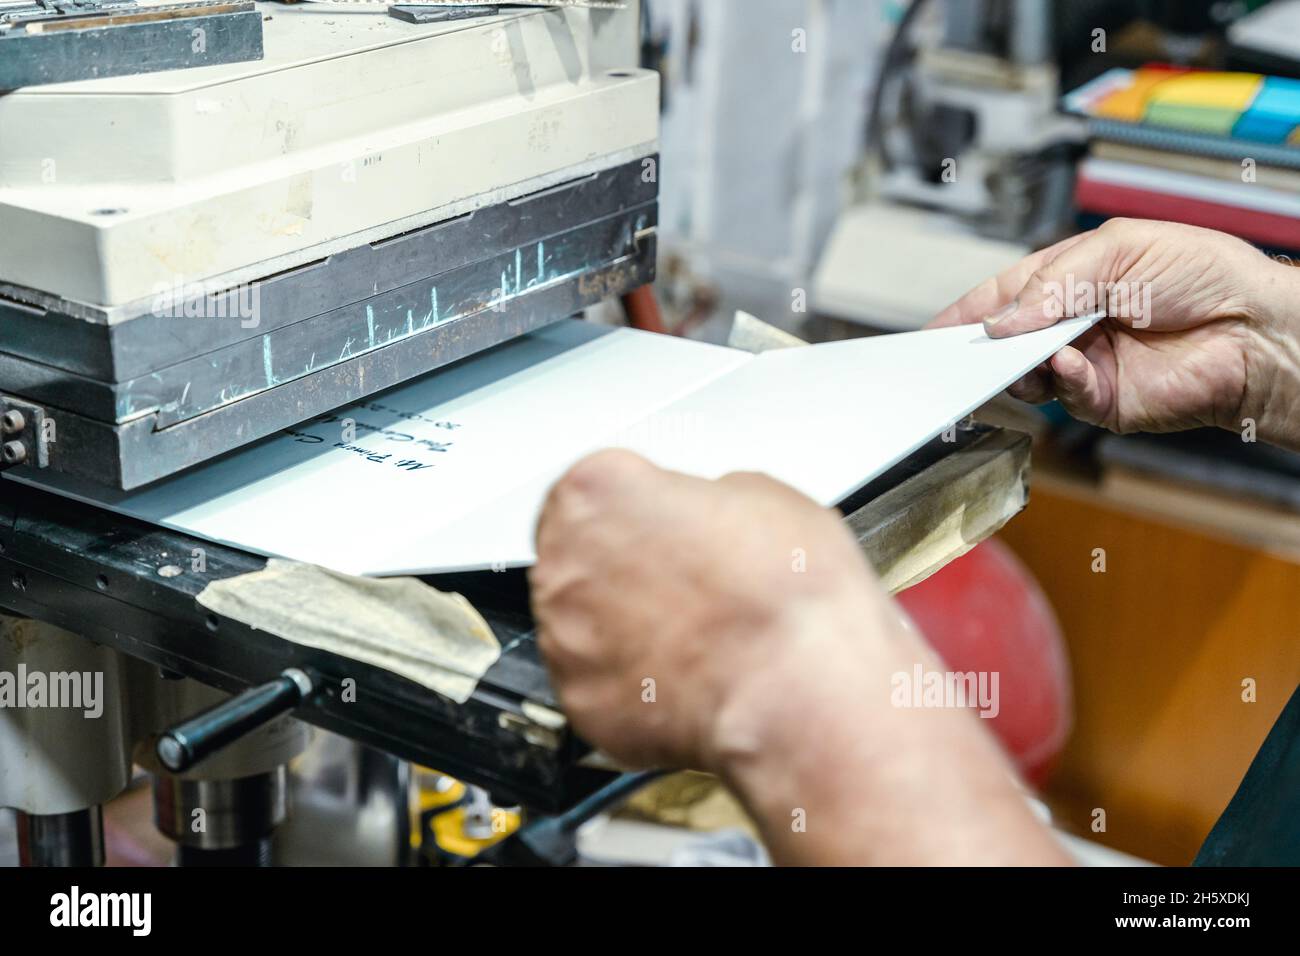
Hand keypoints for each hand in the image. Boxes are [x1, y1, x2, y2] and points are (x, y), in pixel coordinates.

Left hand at [530, 448, 888, 770]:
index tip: (666, 523)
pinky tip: (686, 678)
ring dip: (622, 627)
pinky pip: (598, 684)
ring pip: (582, 625)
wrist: (799, 689)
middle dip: (624, 567)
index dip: (639, 508)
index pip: (592, 488)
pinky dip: (631, 684)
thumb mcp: (763, 496)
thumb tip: (710, 515)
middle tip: (686, 581)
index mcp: (597, 494)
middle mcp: (565, 565)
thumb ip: (707, 497)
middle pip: (578, 556)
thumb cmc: (786, 596)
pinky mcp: (581, 702)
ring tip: (694, 635)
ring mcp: (566, 640)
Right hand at [932, 219, 1299, 446]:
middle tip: (959, 351)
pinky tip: (1072, 362)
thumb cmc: (1204, 273)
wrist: (1256, 328)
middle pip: (1006, 339)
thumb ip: (1053, 283)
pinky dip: (1063, 380)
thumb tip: (1002, 320)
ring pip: (1026, 374)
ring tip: (1025, 350)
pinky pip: (1066, 395)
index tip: (933, 332)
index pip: (1003, 296)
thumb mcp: (1117, 250)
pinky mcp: (1104, 402)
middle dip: (982, 345)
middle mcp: (1072, 325)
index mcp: (1070, 281)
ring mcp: (1085, 365)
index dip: (967, 313)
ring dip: (1019, 363)